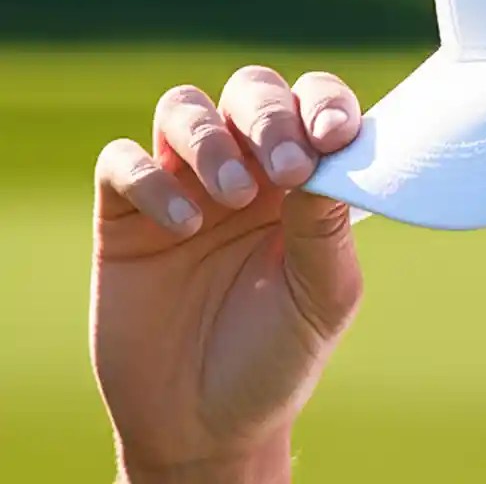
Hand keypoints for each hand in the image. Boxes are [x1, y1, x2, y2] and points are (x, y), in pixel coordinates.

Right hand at [91, 66, 364, 482]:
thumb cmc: (278, 353)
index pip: (315, 106)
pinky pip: (122, 161)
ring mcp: (182, 186)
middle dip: (269, 115)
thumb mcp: (323, 296)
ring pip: (184, 108)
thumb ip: (326, 227)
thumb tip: (326, 157)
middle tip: (287, 167)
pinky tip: (183, 226)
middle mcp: (246, 170)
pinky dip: (150, 178)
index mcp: (304, 181)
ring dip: (211, 138)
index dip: (325, 104)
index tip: (335, 134)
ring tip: (235, 196)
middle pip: (251, 91)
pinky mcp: (125, 217)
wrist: (207, 422)